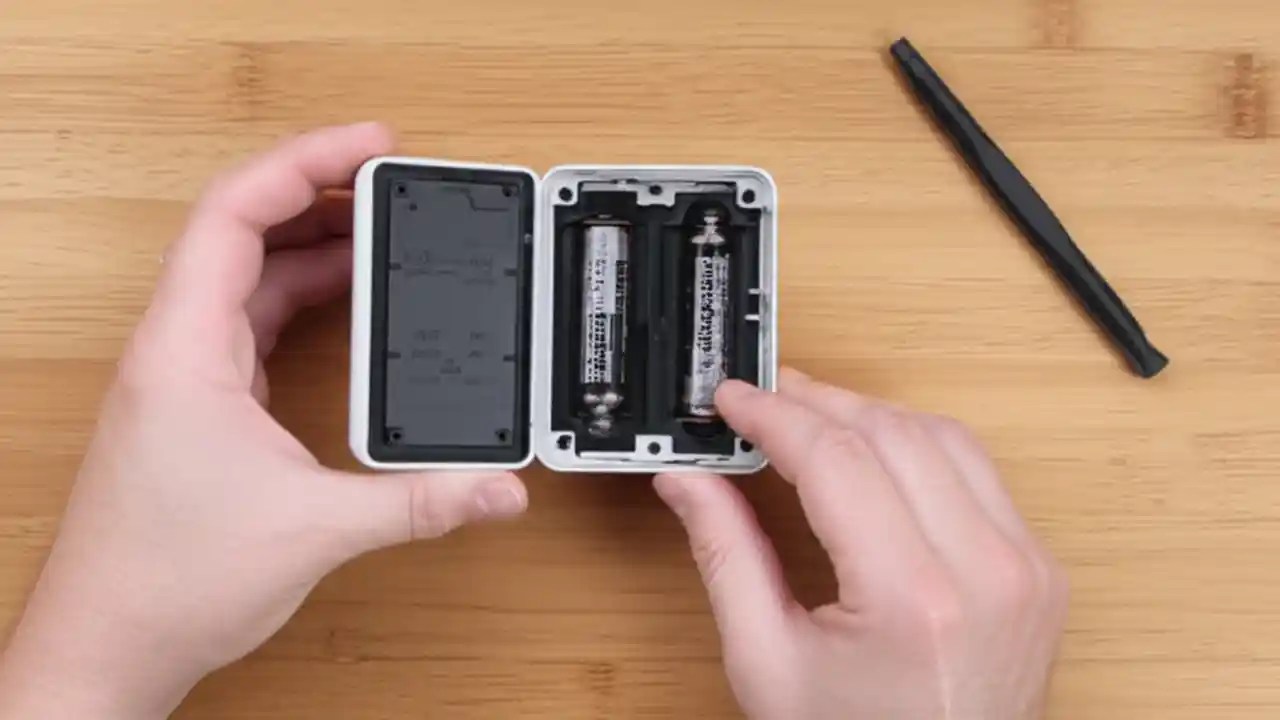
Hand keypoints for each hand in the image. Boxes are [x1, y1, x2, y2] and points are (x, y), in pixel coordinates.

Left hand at [0, 123, 528, 719]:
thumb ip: (417, 502)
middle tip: (394, 180)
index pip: (235, 214)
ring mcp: (189, 374)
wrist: (109, 644)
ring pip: (252, 275)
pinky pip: (258, 319)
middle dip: (322, 193)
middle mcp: (180, 348)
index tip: (371, 145)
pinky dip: (308, 297)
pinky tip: (353, 303)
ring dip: (317, 246)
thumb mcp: (313, 529)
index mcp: (186, 349)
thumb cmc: (166, 582)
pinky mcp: (206, 403)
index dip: (304, 162)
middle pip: (246, 230)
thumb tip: (497, 488)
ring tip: (386, 229)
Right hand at [655, 369, 1067, 719]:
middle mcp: (986, 571)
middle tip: (763, 399)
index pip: (836, 458)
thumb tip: (688, 479)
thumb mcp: (768, 664)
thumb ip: (726, 556)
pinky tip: (876, 452)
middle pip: (892, 431)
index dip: (775, 415)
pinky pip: (979, 472)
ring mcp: (1025, 567)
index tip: (733, 398)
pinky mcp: (1040, 569)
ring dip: (871, 414)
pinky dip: (920, 445)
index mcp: (912, 599)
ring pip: (943, 436)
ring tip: (812, 417)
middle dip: (818, 402)